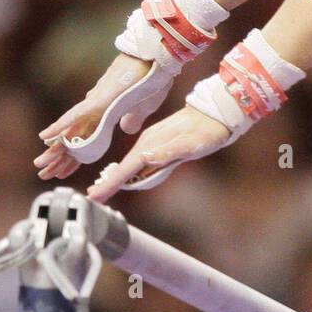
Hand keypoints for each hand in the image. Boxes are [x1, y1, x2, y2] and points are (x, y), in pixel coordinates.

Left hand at [35, 53, 162, 179]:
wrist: (156, 62)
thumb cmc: (151, 81)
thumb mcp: (143, 108)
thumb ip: (132, 119)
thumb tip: (127, 128)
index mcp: (106, 116)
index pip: (87, 143)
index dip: (75, 160)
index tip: (62, 173)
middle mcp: (96, 111)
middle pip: (74, 140)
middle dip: (59, 159)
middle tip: (43, 174)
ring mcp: (95, 105)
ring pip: (70, 131)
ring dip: (55, 149)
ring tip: (39, 163)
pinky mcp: (98, 100)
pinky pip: (75, 115)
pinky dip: (60, 126)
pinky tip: (46, 137)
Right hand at [86, 105, 232, 200]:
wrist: (218, 113)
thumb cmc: (208, 130)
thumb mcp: (192, 143)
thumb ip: (170, 151)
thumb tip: (146, 158)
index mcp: (152, 143)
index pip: (128, 167)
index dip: (111, 182)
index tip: (95, 194)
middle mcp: (149, 143)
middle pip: (125, 167)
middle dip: (108, 182)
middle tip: (93, 197)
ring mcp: (153, 143)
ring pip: (131, 165)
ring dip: (116, 178)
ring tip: (101, 191)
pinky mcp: (159, 145)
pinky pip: (140, 162)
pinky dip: (129, 171)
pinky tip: (125, 179)